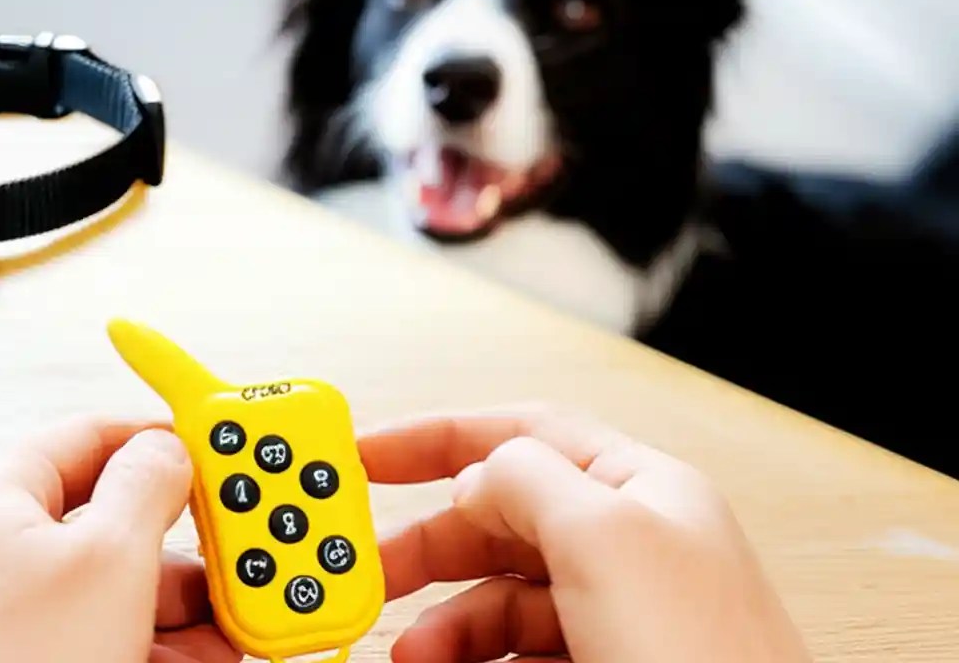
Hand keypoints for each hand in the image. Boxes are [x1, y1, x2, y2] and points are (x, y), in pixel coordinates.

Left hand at [0, 420, 240, 662]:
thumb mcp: (109, 558)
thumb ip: (149, 485)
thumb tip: (171, 450)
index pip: (90, 434)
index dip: (162, 440)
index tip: (219, 451)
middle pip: (114, 518)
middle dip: (187, 550)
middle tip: (238, 557)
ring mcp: (9, 613)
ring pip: (120, 587)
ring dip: (186, 608)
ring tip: (234, 627)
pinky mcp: (29, 662)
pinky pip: (108, 634)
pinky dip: (160, 645)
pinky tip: (204, 657)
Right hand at [360, 405, 811, 662]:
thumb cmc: (708, 656)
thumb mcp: (605, 537)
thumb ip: (529, 481)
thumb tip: (475, 475)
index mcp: (639, 489)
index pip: (523, 434)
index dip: (438, 437)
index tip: (366, 454)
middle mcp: (627, 545)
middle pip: (499, 519)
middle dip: (427, 541)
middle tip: (367, 563)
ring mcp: (615, 614)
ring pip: (499, 596)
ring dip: (443, 617)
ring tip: (411, 649)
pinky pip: (514, 652)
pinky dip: (470, 656)